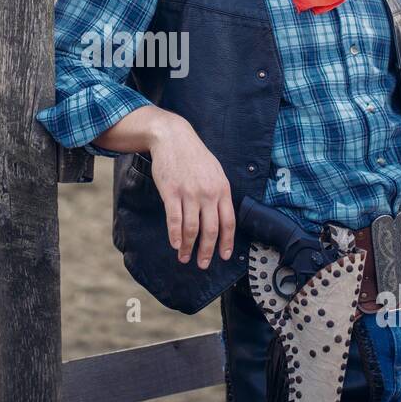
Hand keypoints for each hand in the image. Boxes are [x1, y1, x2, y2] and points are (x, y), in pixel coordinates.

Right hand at [148, 118, 235, 269]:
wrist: (173, 137)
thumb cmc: (194, 156)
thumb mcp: (215, 171)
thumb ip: (219, 193)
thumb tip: (221, 216)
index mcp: (222, 189)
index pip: (229, 222)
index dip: (227, 242)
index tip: (224, 256)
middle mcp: (208, 193)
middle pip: (211, 230)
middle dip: (207, 251)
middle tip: (203, 264)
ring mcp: (189, 193)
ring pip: (192, 228)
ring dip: (188, 247)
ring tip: (184, 257)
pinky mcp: (171, 192)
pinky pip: (174, 219)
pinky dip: (175, 235)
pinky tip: (175, 244)